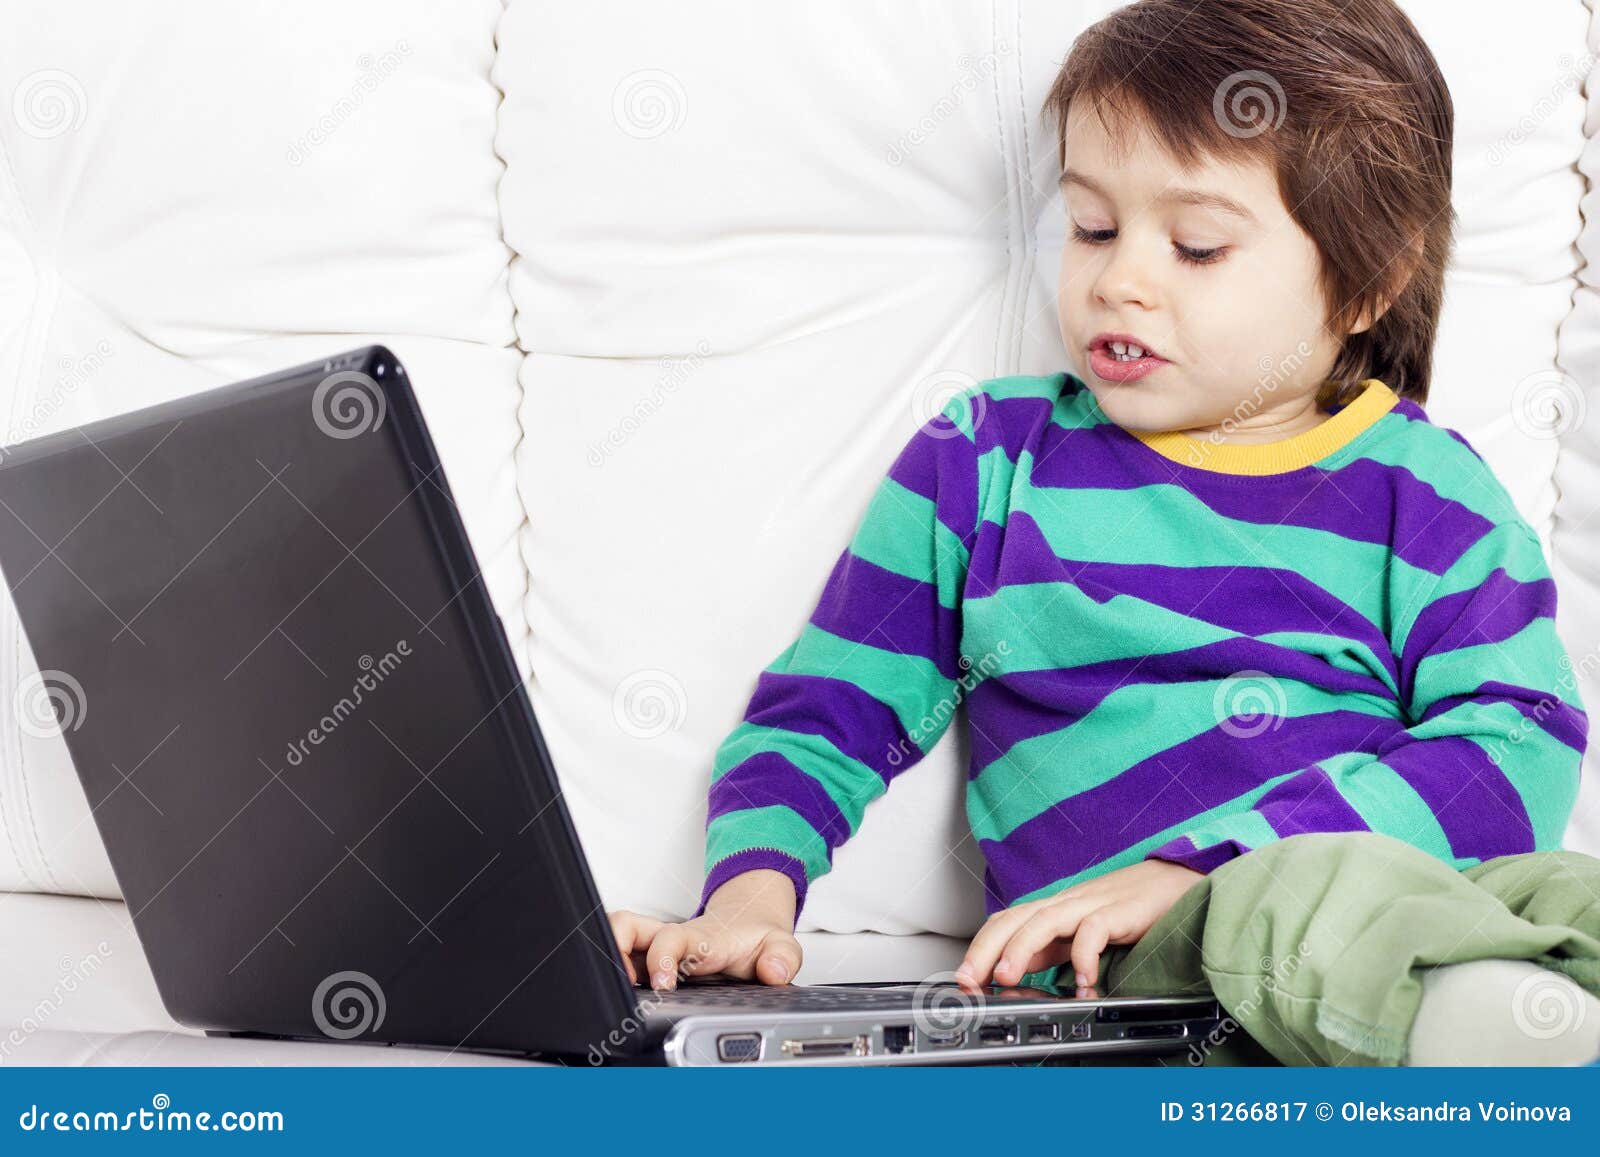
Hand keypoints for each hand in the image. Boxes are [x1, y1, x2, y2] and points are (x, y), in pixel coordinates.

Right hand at [607, 867, 802, 989]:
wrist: (749, 923)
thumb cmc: (756, 937)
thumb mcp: (780, 945)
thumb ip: (783, 957)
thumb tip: (775, 972)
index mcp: (701, 938)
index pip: (670, 939)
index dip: (660, 960)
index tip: (663, 984)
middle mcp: (673, 939)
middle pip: (626, 925)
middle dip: (614, 948)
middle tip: (621, 984)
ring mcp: (658, 947)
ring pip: (617, 934)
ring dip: (608, 954)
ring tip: (614, 989)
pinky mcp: (651, 958)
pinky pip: (621, 954)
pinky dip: (612, 965)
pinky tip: (620, 991)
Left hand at [953, 859, 1204, 990]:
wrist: (1176, 883)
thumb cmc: (1129, 908)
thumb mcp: (1080, 932)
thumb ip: (1051, 949)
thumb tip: (1016, 970)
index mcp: (1054, 909)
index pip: (1005, 921)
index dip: (980, 946)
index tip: (964, 977)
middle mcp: (1066, 904)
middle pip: (1015, 918)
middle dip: (986, 948)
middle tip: (970, 979)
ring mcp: (1092, 904)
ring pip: (1045, 919)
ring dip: (1021, 948)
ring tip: (1007, 977)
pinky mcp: (1121, 911)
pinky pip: (1094, 929)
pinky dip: (1084, 956)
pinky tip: (1082, 981)